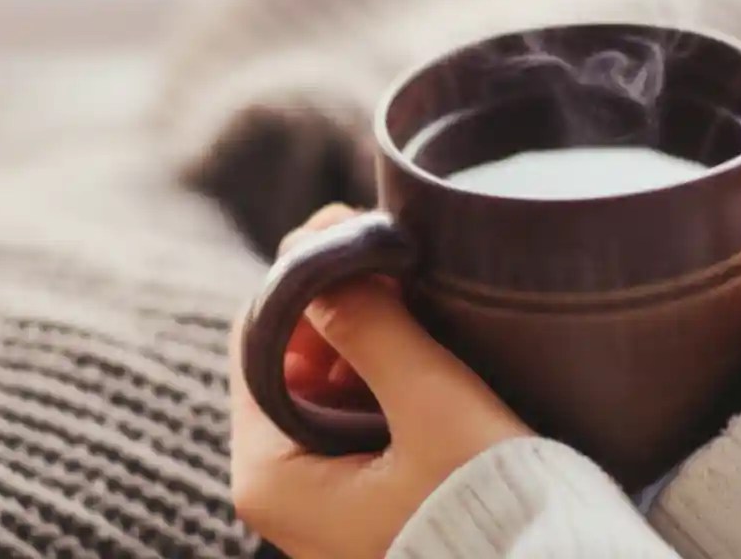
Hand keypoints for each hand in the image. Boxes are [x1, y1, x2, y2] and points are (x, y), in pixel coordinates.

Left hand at [229, 205, 530, 558]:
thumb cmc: (486, 507)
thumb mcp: (430, 404)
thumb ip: (371, 326)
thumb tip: (320, 255)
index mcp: (269, 476)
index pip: (254, 342)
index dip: (302, 281)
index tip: (352, 235)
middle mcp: (281, 491)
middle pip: (291, 360)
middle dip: (341, 304)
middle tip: (393, 255)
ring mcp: (321, 497)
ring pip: (327, 384)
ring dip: (368, 333)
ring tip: (418, 291)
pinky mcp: (363, 497)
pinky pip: (357, 414)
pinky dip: (386, 373)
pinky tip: (426, 341)